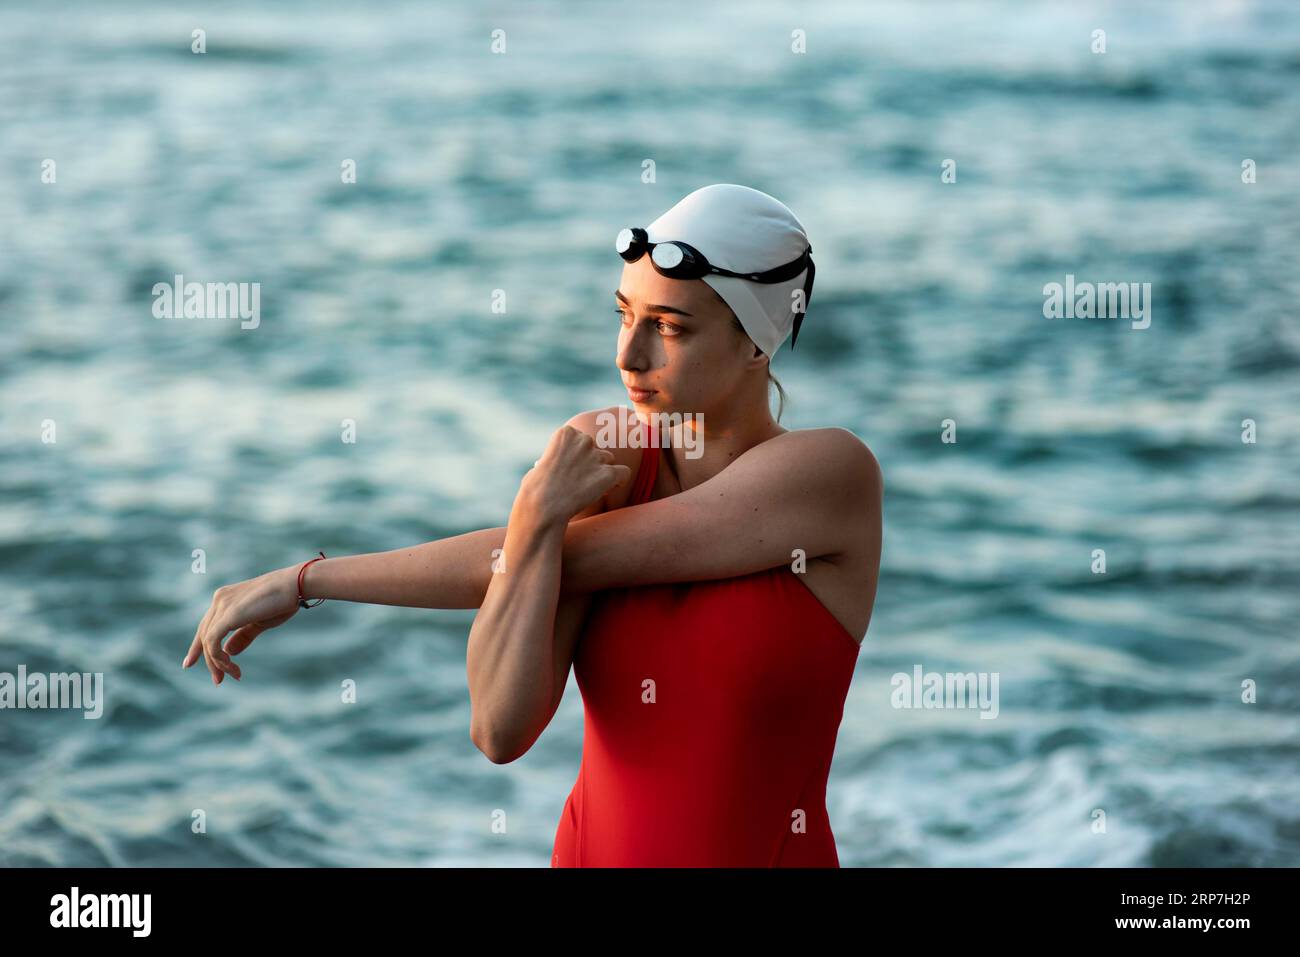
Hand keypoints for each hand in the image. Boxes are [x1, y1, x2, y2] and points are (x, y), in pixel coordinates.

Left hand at [182, 565, 300, 684]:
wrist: (295, 586)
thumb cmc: (282, 602)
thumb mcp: (259, 623)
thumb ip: (242, 636)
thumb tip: (229, 652)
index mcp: (225, 598)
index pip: (206, 626)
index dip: (197, 647)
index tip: (189, 664)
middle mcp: (219, 600)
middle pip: (204, 635)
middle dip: (209, 660)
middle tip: (219, 680)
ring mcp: (222, 605)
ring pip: (208, 641)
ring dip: (218, 663)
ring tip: (234, 674)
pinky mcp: (228, 614)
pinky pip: (213, 641)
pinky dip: (218, 657)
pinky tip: (229, 665)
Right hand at [520, 425, 631, 523]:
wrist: (542, 505)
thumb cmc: (536, 489)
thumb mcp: (542, 463)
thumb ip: (560, 456)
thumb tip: (571, 464)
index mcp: (566, 433)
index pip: (581, 439)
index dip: (578, 455)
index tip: (570, 469)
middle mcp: (584, 440)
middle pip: (596, 448)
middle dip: (591, 463)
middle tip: (580, 482)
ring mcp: (597, 456)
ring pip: (609, 460)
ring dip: (602, 472)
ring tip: (590, 489)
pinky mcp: (608, 474)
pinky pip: (624, 473)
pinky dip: (620, 481)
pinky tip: (610, 489)